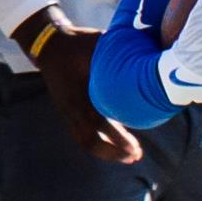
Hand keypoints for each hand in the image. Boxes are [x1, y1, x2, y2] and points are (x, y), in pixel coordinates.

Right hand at [35, 23, 142, 164]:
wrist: (48, 43)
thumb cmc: (78, 43)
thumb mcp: (99, 45)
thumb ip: (121, 55)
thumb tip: (152, 56)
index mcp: (80, 93)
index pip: (99, 123)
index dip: (117, 138)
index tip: (134, 148)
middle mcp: (71, 106)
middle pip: (91, 139)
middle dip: (115, 150)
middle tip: (137, 155)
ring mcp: (67, 110)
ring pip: (84, 141)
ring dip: (106, 151)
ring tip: (128, 157)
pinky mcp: (66, 111)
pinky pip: (79, 135)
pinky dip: (96, 145)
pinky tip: (111, 150)